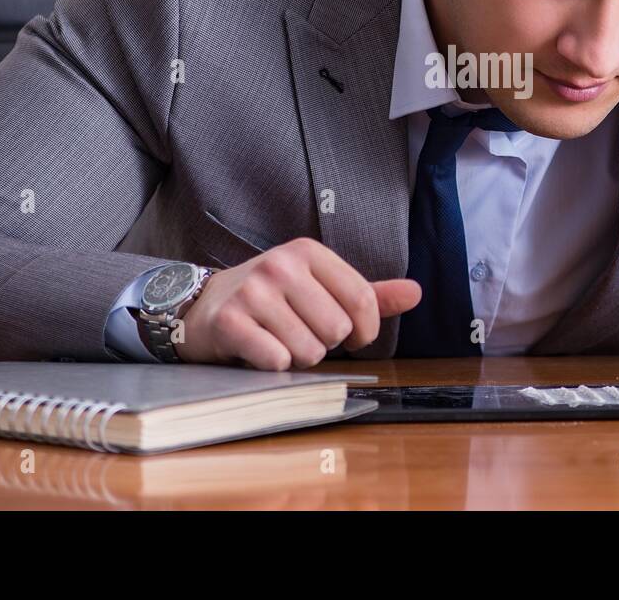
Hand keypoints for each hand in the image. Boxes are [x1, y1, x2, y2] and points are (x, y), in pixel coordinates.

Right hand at [175, 238, 421, 369]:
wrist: (202, 308)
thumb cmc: (270, 300)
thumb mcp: (318, 288)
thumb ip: (367, 293)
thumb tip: (416, 292)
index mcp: (307, 252)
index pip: (362, 298)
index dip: (365, 330)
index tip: (353, 338)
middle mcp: (280, 265)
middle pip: (336, 328)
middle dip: (325, 344)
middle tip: (301, 335)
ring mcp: (253, 292)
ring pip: (309, 350)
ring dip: (299, 358)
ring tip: (280, 342)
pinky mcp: (230, 321)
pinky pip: (277, 360)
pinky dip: (274, 366)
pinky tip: (260, 352)